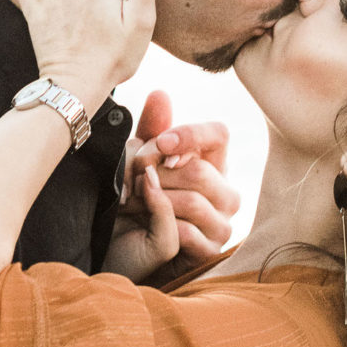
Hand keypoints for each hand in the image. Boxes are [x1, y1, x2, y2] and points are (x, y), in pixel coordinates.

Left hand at [103, 88, 240, 279]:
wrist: (119, 250)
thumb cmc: (135, 204)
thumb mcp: (140, 163)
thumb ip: (152, 131)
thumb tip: (160, 93)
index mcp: (215, 166)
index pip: (219, 134)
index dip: (190, 135)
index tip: (160, 143)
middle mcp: (227, 196)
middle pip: (200, 170)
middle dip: (157, 174)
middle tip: (129, 181)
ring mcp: (221, 226)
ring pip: (193, 200)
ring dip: (152, 198)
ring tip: (130, 201)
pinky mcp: (206, 253)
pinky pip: (183, 229)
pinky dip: (155, 220)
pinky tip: (138, 220)